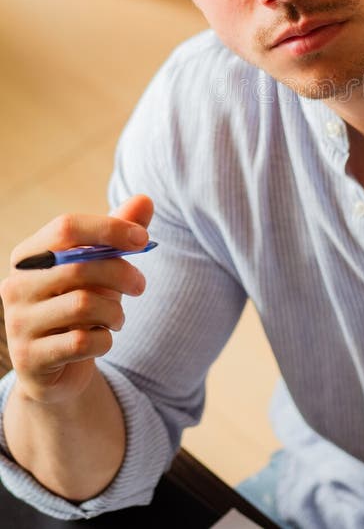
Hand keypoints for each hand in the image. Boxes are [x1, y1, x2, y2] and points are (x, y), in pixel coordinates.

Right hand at [0, 195, 153, 405]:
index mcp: (29, 255)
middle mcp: (15, 285)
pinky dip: (104, 340)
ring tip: (117, 318)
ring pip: (83, 305)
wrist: (59, 367)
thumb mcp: (102, 267)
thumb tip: (145, 200)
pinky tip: (103, 340)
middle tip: (141, 285)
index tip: (143, 239)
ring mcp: (17, 323)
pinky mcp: (29, 359)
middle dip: (121, 273)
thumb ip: (119, 234)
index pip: (66, 226)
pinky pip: (80, 343)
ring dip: (114, 311)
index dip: (109, 228)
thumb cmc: (80, 304)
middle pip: (79, 266)